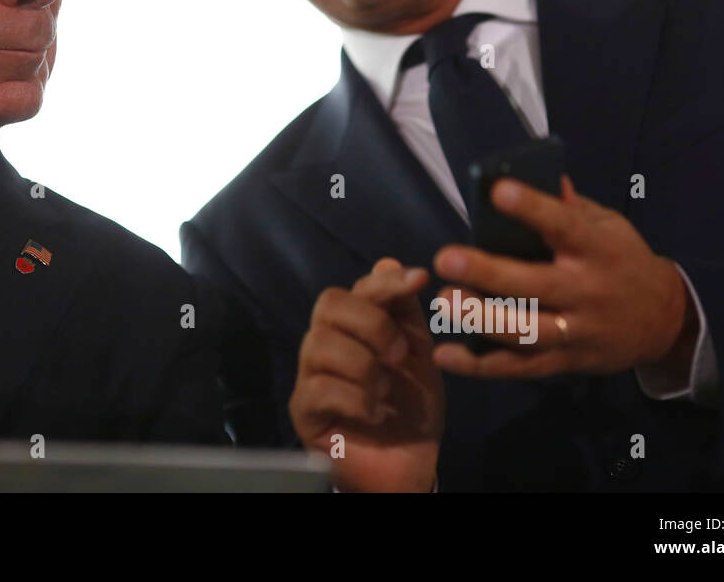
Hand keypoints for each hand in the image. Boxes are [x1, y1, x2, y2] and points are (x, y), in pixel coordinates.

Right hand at [289, 258, 442, 491]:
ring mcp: (309, 375)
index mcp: (352, 327)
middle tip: (399, 354)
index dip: (385, 281)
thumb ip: (404, 311)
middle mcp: (325, 343)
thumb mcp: (418, 353)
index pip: (357, 288)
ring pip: (321, 344)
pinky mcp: (303, 410)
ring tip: (386, 393)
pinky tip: (376, 413)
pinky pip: (319, 388)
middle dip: (372, 323)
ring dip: (365, 367)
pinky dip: (356, 399)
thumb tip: (386, 259)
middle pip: (329, 304)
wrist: (409, 463)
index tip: (421, 278)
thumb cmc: (411, 407)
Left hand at [430, 174, 696, 378]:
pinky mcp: (565, 361)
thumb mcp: (610, 226)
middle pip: (536, 286)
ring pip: (526, 331)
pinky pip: (520, 367)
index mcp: (599, 250)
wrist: (665, 321)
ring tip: (445, 302)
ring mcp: (576, 331)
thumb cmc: (624, 262)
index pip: (566, 226)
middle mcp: (587, 292)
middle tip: (447, 259)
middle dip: (488, 273)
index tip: (498, 191)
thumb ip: (571, 206)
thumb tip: (538, 172)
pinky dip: (481, 365)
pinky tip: (445, 354)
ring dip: (481, 320)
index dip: (533, 210)